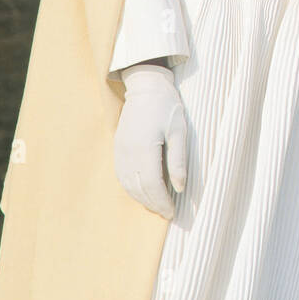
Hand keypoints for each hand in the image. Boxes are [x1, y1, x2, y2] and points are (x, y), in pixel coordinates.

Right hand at [113, 63, 186, 217]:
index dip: (161, 202)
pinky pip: (121, 176)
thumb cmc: (166, 106)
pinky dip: (131, 188)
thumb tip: (181, 188)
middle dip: (153, 204)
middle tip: (167, 213)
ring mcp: (120, 151)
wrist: (145, 86)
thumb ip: (178, 160)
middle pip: (138, 188)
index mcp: (144, 148)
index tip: (172, 212)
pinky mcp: (117, 148)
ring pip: (127, 185)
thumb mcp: (179, 131)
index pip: (151, 185)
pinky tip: (142, 192)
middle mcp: (128, 153)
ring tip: (157, 206)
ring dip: (141, 199)